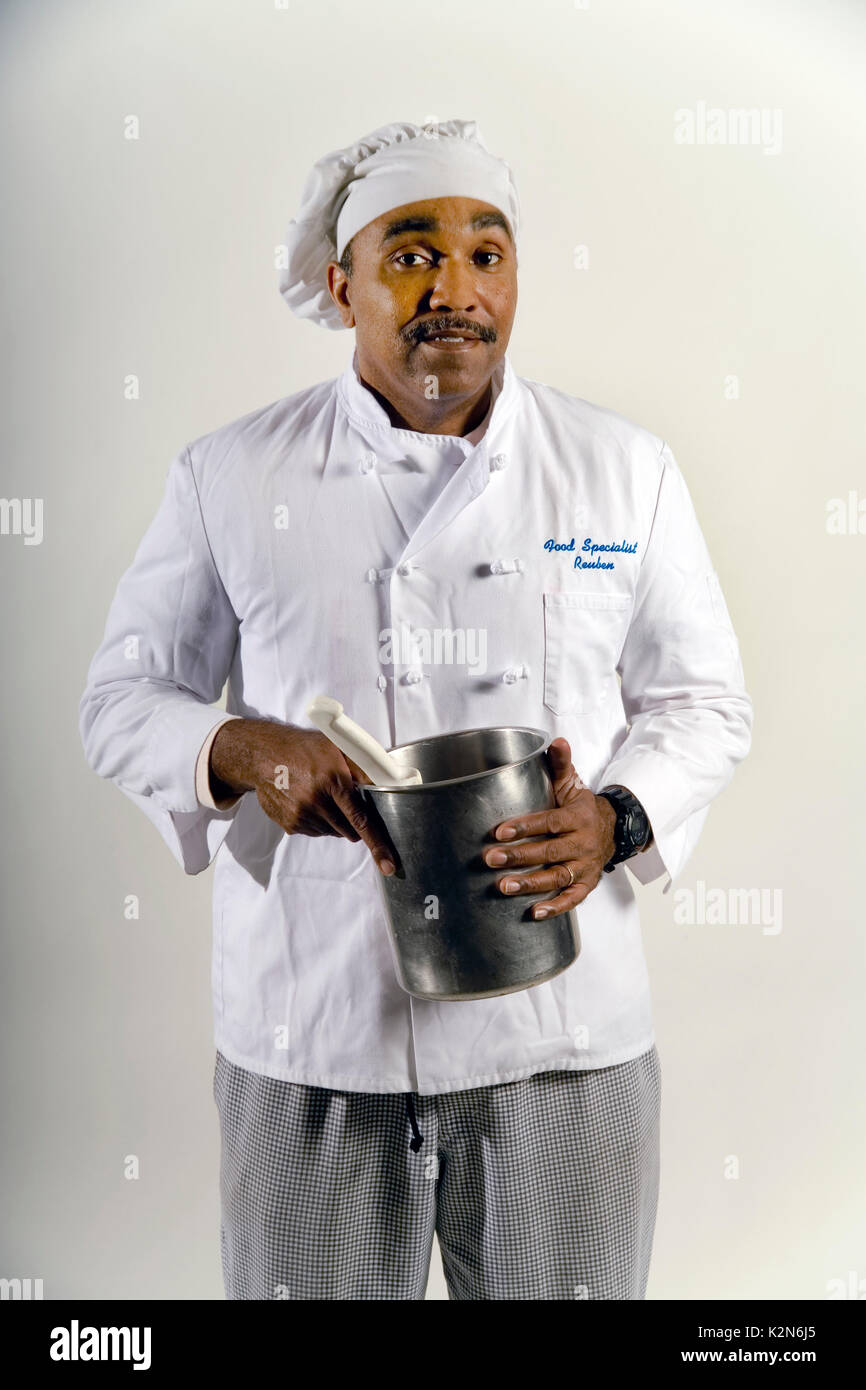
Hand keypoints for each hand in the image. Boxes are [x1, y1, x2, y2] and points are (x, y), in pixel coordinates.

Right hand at [210, 718, 397, 874]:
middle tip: (343, 801)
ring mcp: (301, 815)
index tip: (388, 865)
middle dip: (353, 822)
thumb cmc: (304, 748)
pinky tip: (308, 802)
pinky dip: (318, 822)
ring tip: (321, 796)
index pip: (361, 819)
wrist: (264, 755)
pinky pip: (315, 832)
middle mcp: (316, 801)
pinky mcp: (289, 824)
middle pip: (348, 830)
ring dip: (334, 821)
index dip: (377, 844)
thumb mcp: (337, 747)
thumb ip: (363, 767)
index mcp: (332, 781)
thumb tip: (388, 783)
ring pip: (332, 832)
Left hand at [483, 737, 616, 918]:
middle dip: (519, 856)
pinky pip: (573, 898)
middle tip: (491, 859)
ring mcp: (586, 866)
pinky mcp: (587, 883)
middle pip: (550, 852)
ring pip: (558, 877)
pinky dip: (556, 908)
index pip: (550, 822)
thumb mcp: (572, 784)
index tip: (500, 832)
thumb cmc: (582, 807)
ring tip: (504, 886)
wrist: (612, 829)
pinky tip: (534, 912)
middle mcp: (583, 843)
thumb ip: (560, 764)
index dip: (525, 827)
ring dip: (531, 884)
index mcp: (578, 817)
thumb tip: (557, 740)